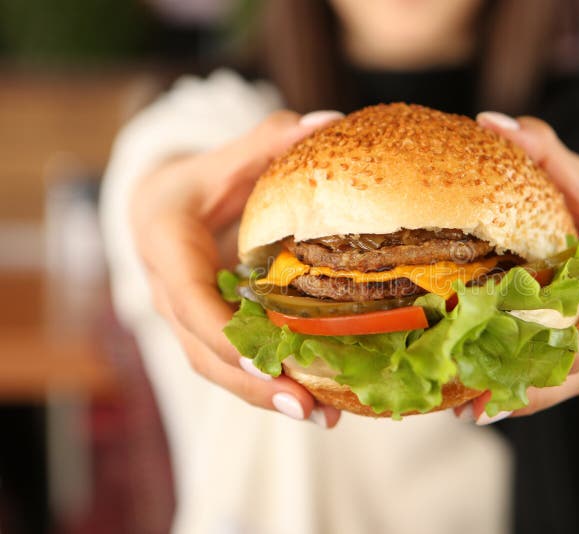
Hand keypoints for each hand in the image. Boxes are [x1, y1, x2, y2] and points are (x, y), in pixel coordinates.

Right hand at [131, 109, 344, 427]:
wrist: (161, 209)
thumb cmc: (197, 181)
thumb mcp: (227, 157)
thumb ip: (270, 140)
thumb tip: (329, 121)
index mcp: (166, 247)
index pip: (189, 299)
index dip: (225, 335)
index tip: (270, 363)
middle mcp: (168, 294)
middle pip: (204, 353)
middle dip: (255, 385)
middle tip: (309, 407)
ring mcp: (186, 321)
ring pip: (219, 371)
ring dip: (268, 398)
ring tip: (326, 416)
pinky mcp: (208, 333)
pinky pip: (235, 366)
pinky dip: (271, 385)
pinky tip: (320, 400)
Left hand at [456, 111, 578, 424]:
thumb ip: (542, 147)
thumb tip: (489, 122)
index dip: (578, 346)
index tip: (532, 364)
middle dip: (537, 386)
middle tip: (481, 403)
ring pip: (577, 377)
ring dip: (526, 397)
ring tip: (471, 411)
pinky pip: (566, 372)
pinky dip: (528, 386)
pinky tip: (483, 398)